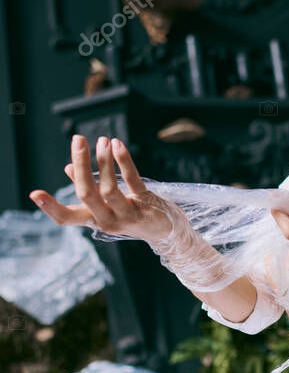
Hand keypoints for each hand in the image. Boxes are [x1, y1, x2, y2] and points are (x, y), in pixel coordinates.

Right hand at [29, 135, 181, 244]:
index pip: (67, 218)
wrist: (169, 233)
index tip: (35, 193)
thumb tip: (68, 168)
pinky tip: (117, 145)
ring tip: (102, 140)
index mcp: (95, 221)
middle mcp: (109, 221)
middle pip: (87, 195)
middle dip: (80, 165)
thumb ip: (89, 188)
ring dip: (104, 161)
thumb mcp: (108, 206)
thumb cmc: (133, 215)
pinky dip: (123, 161)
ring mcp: (128, 214)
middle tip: (77, 140)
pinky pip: (133, 181)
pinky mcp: (147, 204)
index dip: (50, 207)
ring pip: (109, 188)